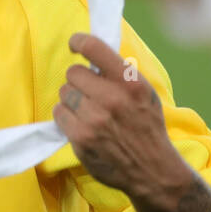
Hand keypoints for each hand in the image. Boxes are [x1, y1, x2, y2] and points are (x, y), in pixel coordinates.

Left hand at [52, 32, 210, 211]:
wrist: (151, 169)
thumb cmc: (146, 127)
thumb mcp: (144, 93)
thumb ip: (121, 73)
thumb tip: (91, 52)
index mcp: (131, 82)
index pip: (95, 48)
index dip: (79, 42)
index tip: (74, 44)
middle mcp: (112, 98)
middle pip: (73, 73)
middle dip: (79, 80)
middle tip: (90, 93)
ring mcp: (94, 119)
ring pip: (64, 93)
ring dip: (72, 99)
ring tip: (88, 111)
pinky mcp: (81, 138)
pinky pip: (59, 113)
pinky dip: (66, 117)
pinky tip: (81, 124)